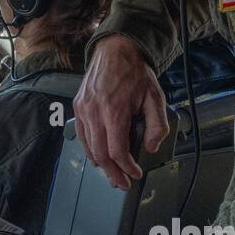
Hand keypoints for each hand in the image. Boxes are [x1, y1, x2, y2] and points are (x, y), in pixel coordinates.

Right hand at [74, 35, 168, 189]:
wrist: (116, 51)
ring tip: (113, 174)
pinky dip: (91, 150)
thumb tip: (151, 147)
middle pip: (100, 154)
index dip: (127, 167)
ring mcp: (83, 109)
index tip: (135, 173)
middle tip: (123, 183)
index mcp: (114, 110)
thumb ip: (157, 125)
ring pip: (89, 148)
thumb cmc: (134, 72)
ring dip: (101, 165)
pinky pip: (82, 136)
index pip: (117, 150)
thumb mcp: (155, 97)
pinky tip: (100, 156)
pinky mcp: (78, 107)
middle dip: (113, 173)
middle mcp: (94, 111)